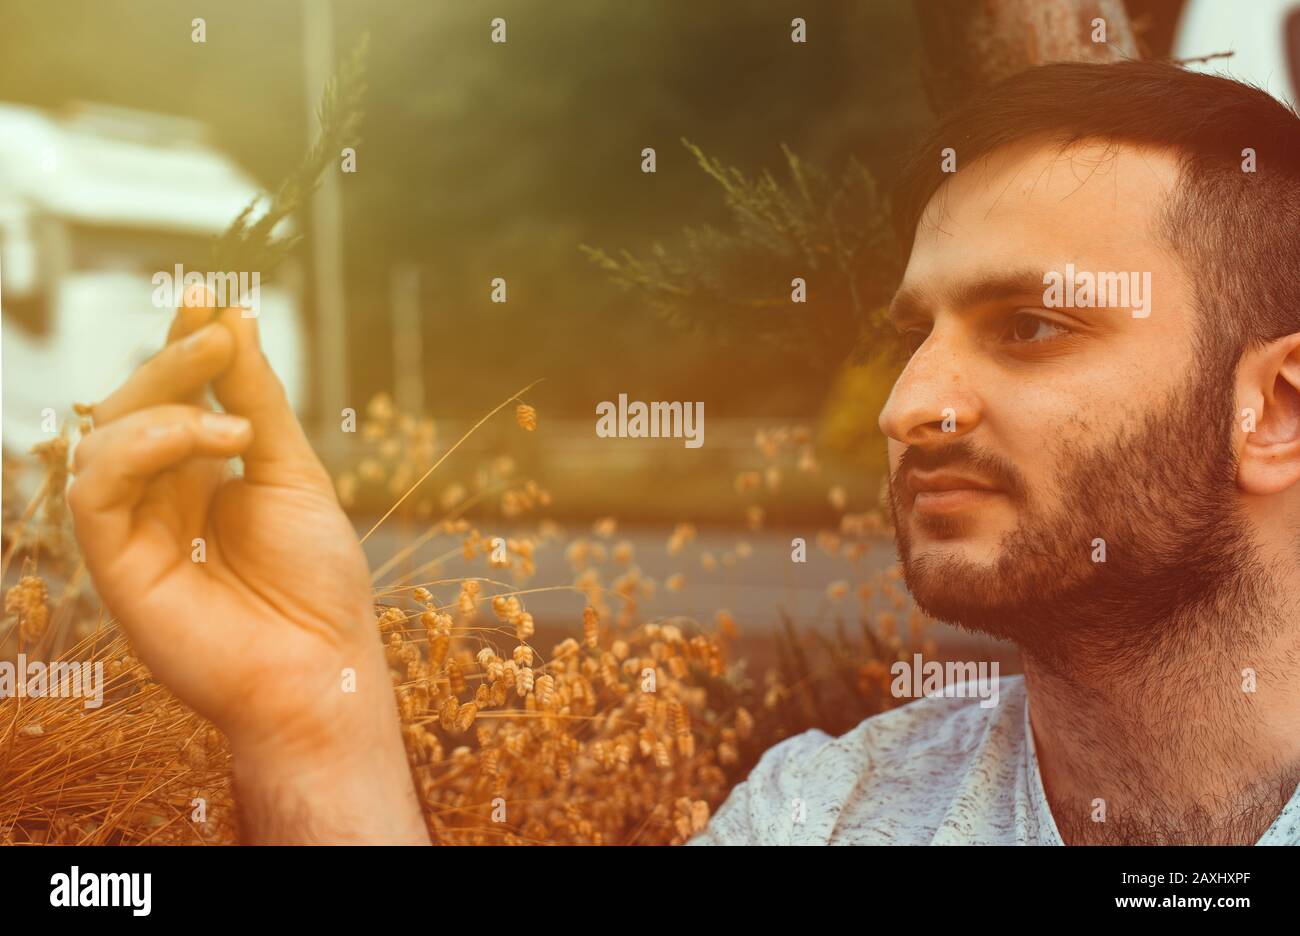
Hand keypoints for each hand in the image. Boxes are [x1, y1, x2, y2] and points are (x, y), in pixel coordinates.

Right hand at [68, 290, 427, 842]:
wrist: (323, 664)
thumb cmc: (317, 579)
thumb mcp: (293, 472)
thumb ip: (257, 402)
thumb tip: (234, 321)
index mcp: (202, 475)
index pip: (174, 396)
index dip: (181, 344)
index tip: (206, 297)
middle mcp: (161, 497)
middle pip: (135, 406)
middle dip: (172, 360)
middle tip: (214, 332)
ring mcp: (134, 527)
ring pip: (105, 436)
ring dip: (161, 400)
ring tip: (229, 409)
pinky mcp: (113, 561)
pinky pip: (95, 487)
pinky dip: (141, 446)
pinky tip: (206, 439)